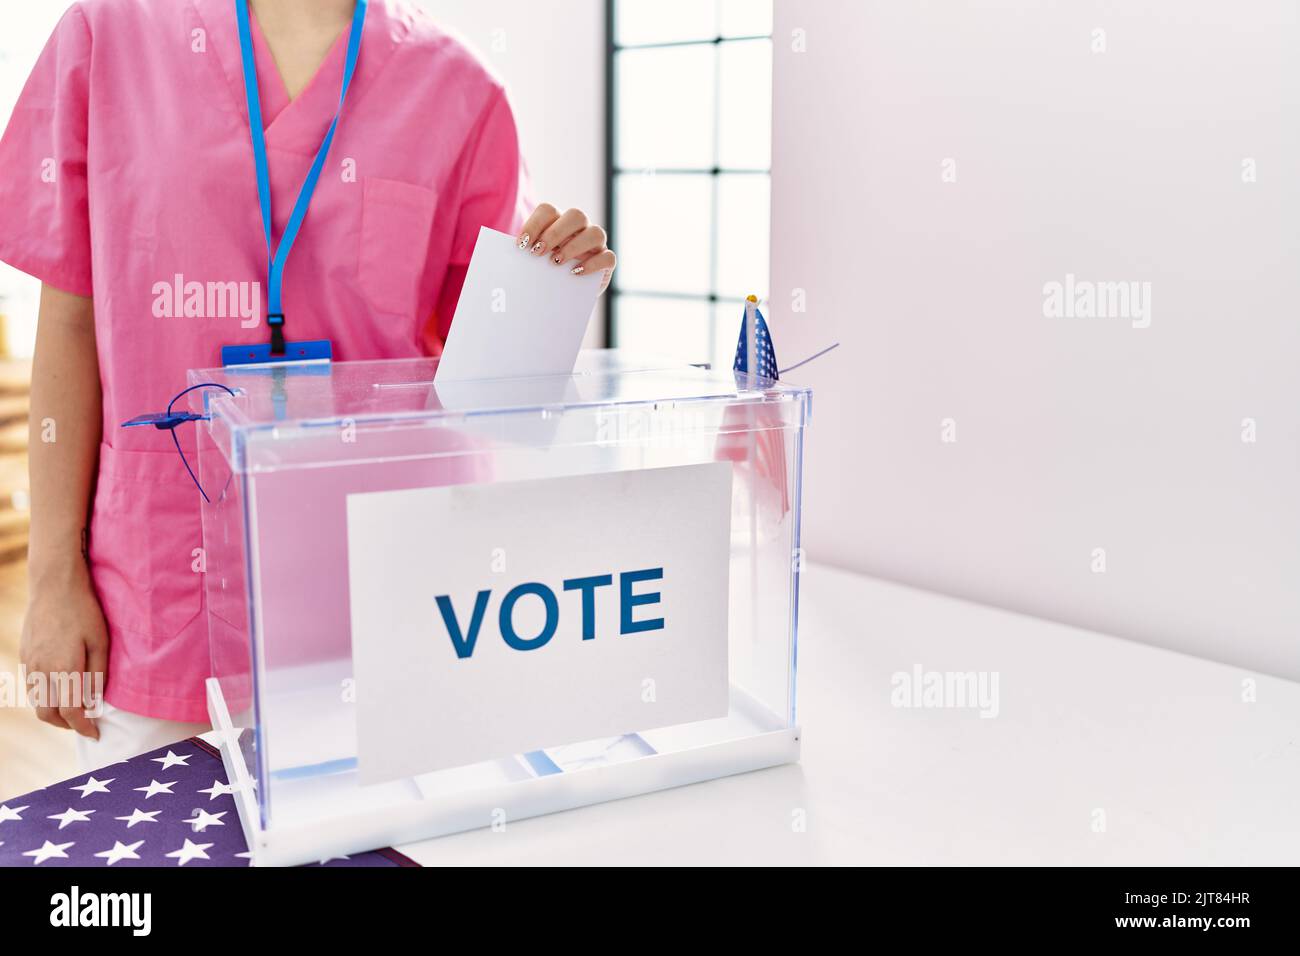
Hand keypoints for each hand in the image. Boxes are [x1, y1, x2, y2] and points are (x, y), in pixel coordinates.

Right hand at [21, 563, 108, 738]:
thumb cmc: (85, 612)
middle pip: (48, 714)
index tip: (95, 733)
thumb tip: (96, 702)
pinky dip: (45, 695)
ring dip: (54, 711)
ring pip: (37, 701)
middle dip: (66, 725)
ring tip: (75, 708)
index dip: (84, 727)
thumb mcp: (101, 642)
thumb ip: (98, 675)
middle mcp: (42, 671)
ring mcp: (30, 663)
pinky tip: (61, 688)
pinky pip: (32, 686)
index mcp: (65, 669)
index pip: (71, 712)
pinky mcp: (25, 656)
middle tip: (85, 724)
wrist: (54, 586)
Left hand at [517, 203, 616, 294]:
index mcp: (558, 221)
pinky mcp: (607, 261)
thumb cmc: (544, 274)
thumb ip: (522, 257)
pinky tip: (575, 273)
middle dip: (555, 233)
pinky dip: (593, 264)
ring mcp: (596, 243)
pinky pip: (607, 257)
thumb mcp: (531, 263)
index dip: (534, 224)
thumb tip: (503, 262)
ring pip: (596, 233)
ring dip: (574, 246)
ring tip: (556, 263)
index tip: (522, 245)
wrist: (563, 295)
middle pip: (576, 215)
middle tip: (538, 253)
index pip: (548, 210)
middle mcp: (580, 227)